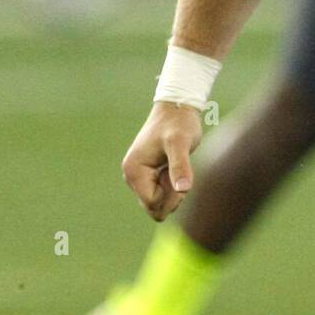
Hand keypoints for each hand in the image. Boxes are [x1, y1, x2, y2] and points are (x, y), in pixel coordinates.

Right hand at [122, 103, 202, 220]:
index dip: (171, 196)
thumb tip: (183, 189)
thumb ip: (180, 166)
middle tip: (180, 171)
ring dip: (173, 191)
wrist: (178, 108)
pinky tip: (175, 167)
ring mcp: (139, 177)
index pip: (152, 203)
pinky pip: (161, 194)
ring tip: (177, 166)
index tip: (181, 176)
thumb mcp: (181, 143)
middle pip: (154, 207)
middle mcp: (132, 176)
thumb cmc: (180, 123)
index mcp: (134, 171)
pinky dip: (172, 186)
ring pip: (158, 202)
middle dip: (171, 195)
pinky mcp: (148, 175)